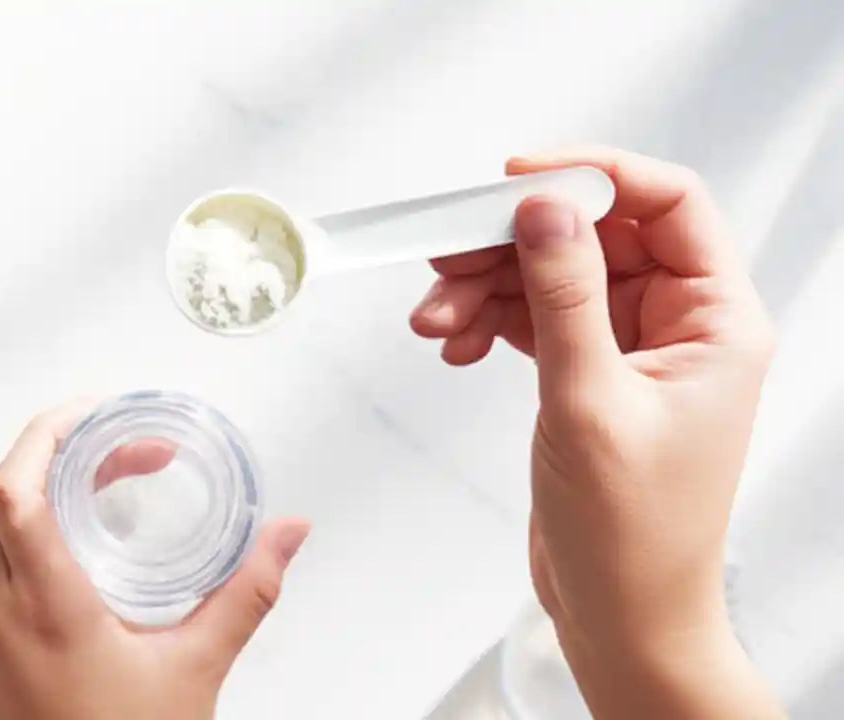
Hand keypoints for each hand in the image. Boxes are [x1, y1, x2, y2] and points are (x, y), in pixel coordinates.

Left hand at [0, 401, 310, 719]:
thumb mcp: (197, 668)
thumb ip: (246, 594)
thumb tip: (285, 534)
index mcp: (45, 609)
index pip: (16, 493)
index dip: (47, 434)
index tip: (94, 412)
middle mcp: (1, 613)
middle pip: (6, 496)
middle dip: (63, 451)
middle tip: (124, 442)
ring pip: (0, 527)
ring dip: (50, 489)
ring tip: (112, 476)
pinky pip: (2, 562)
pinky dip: (40, 528)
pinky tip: (88, 536)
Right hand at [410, 147, 781, 717]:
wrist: (619, 613)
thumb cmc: (631, 532)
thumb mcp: (590, 403)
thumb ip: (565, 298)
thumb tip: (544, 208)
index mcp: (715, 321)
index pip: (668, 204)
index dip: (595, 177)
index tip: (518, 177)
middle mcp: (678, 325)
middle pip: (591, 239)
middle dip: (513, 246)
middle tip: (446, 261)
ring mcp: (628, 349)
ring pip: (551, 278)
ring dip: (485, 288)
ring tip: (434, 322)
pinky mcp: (586, 374)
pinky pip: (532, 319)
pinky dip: (487, 322)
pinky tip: (453, 345)